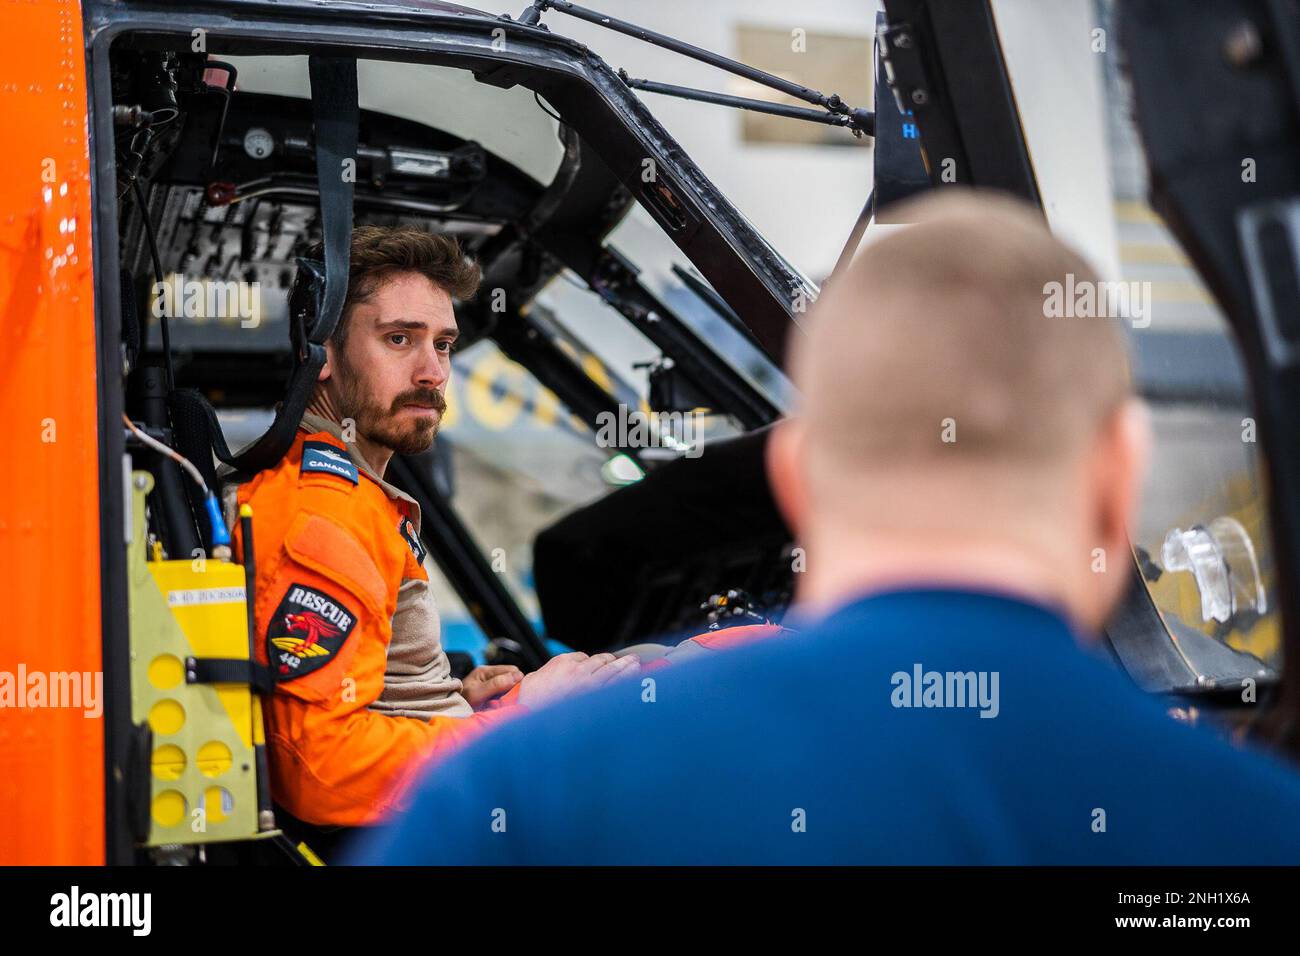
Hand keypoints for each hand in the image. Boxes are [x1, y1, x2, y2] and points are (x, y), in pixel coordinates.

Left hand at [461, 664, 522, 709]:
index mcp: (485, 671)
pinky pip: (504, 695)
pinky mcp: (490, 695)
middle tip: (512, 699)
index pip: (511, 670)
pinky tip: (502, 705)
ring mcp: (489, 685)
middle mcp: (488, 676)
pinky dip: (505, 700)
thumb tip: (518, 676)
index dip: (517, 680)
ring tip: (506, 703)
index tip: (519, 692)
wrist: (449, 712)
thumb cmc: (461, 702)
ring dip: (510, 694)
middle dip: (514, 687)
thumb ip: (496, 684)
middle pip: (511, 677)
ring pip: (509, 686)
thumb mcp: (478, 693)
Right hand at [517, 651, 639, 710]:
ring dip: (627, 666)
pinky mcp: (597, 698)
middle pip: (603, 661)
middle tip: (629, 660)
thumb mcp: (534, 679)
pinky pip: (615, 686)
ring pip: (614, 671)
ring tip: (636, 664)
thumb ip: (549, 673)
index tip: (602, 665)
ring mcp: (589, 684)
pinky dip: (627, 681)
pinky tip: (634, 679)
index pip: (585, 657)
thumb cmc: (529, 701)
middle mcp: (579, 671)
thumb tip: (556, 676)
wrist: (531, 717)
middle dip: (616, 661)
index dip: (595, 662)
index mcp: (563, 662)